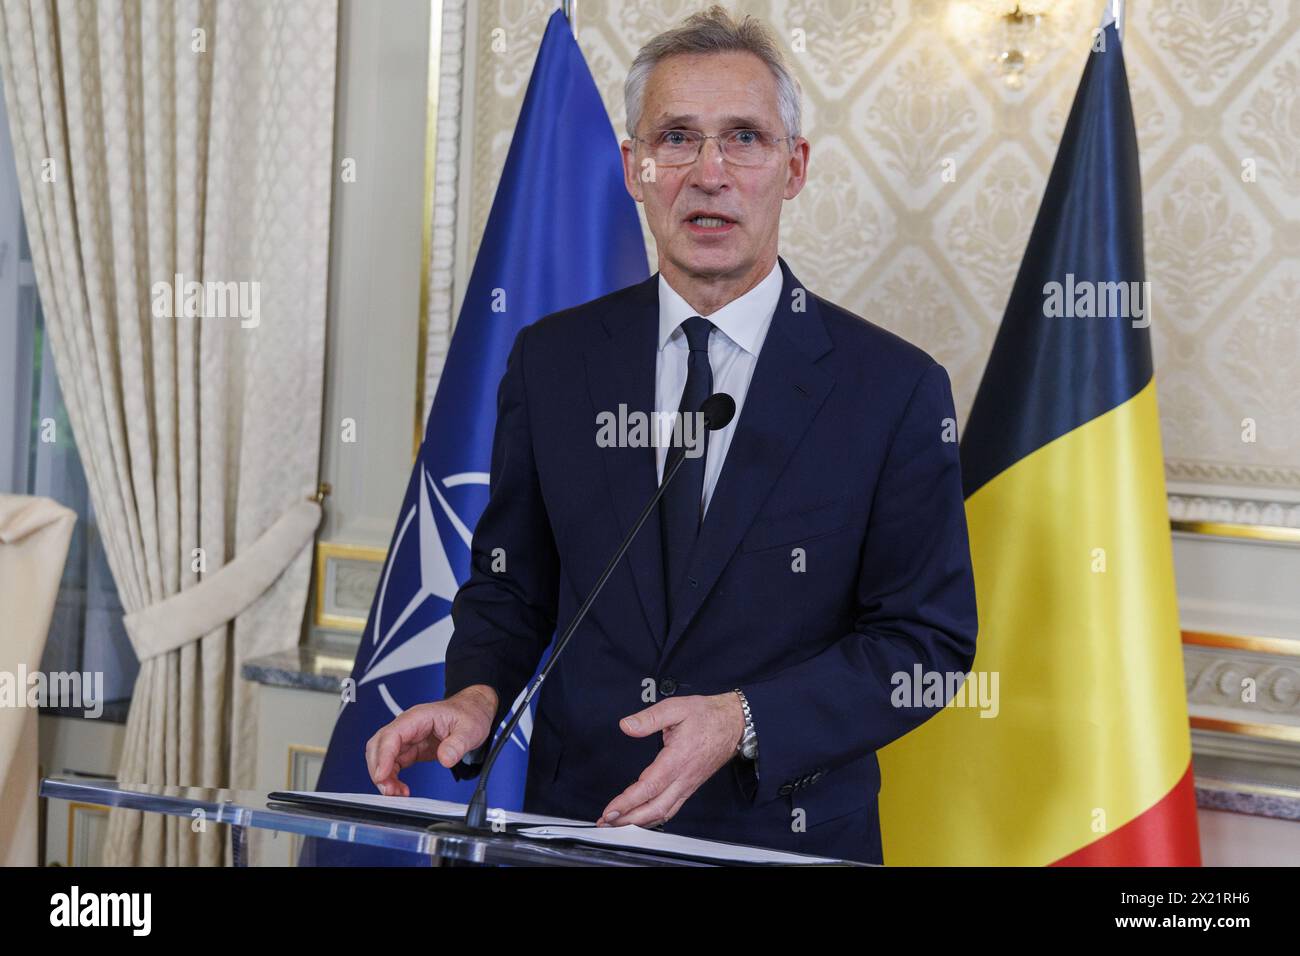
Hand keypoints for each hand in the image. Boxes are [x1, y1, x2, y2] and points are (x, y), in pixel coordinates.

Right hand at [365, 685, 498, 796]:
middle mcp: (407, 726)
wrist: (473, 712)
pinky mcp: (410, 749)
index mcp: (418, 717)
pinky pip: (392, 764)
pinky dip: (391, 778)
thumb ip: (458, 744)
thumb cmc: (469, 714)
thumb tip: (445, 759)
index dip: (383, 756)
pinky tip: (400, 789)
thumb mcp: (469, 729)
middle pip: (378, 746)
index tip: (382, 776)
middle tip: (389, 790)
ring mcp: (407, 738)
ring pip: (382, 756)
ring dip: (383, 776)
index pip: (391, 735)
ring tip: (396, 793)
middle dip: (378, 769)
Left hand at [597, 692, 744, 826]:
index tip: (610, 810)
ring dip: (639, 822)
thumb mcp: (676, 707)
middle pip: (655, 808)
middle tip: (607, 822)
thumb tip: (627, 726)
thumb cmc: (707, 716)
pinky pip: (671, 808)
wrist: (734, 724)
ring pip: (664, 812)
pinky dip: (654, 818)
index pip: (649, 787)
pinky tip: (641, 818)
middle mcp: (683, 777)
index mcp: (677, 758)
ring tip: (618, 823)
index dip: (628, 802)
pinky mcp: (690, 786)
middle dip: (629, 819)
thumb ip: (649, 718)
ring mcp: (688, 785)